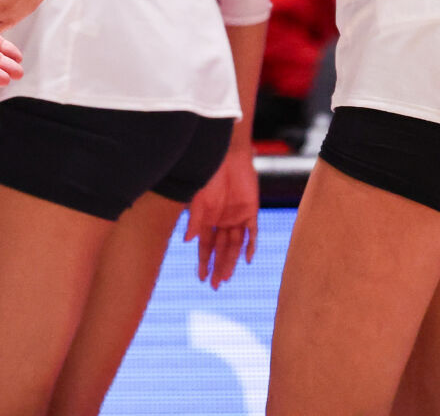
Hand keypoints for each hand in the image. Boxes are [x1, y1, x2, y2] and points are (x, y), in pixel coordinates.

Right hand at [184, 145, 258, 288]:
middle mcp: (222, 220)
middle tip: (215, 285)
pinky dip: (251, 246)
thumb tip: (187, 241)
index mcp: (207, 218)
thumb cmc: (208, 173)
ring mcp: (237, 217)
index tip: (201, 278)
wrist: (227, 154)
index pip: (205, 246)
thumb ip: (194, 219)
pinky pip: (252, 232)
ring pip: (235, 245)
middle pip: (220, 249)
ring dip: (231, 261)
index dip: (204, 262)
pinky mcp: (251, 210)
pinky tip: (248, 259)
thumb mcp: (198, 198)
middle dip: (217, 267)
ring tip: (226, 278)